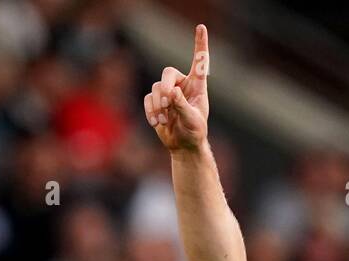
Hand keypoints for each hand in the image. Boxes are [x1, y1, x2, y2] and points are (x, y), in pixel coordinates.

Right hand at [145, 23, 209, 151]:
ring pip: (156, 87)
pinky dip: (151, 111)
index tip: (201, 27)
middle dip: (164, 87)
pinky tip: (157, 123)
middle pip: (168, 73)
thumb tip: (171, 93)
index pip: (199, 62)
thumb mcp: (192, 120)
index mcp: (197, 85)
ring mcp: (168, 92)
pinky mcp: (156, 102)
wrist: (183, 145)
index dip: (200, 44)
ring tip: (164, 119)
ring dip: (158, 104)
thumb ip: (182, 105)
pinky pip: (148, 99)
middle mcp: (182, 85)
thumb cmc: (194, 132)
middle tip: (166, 102)